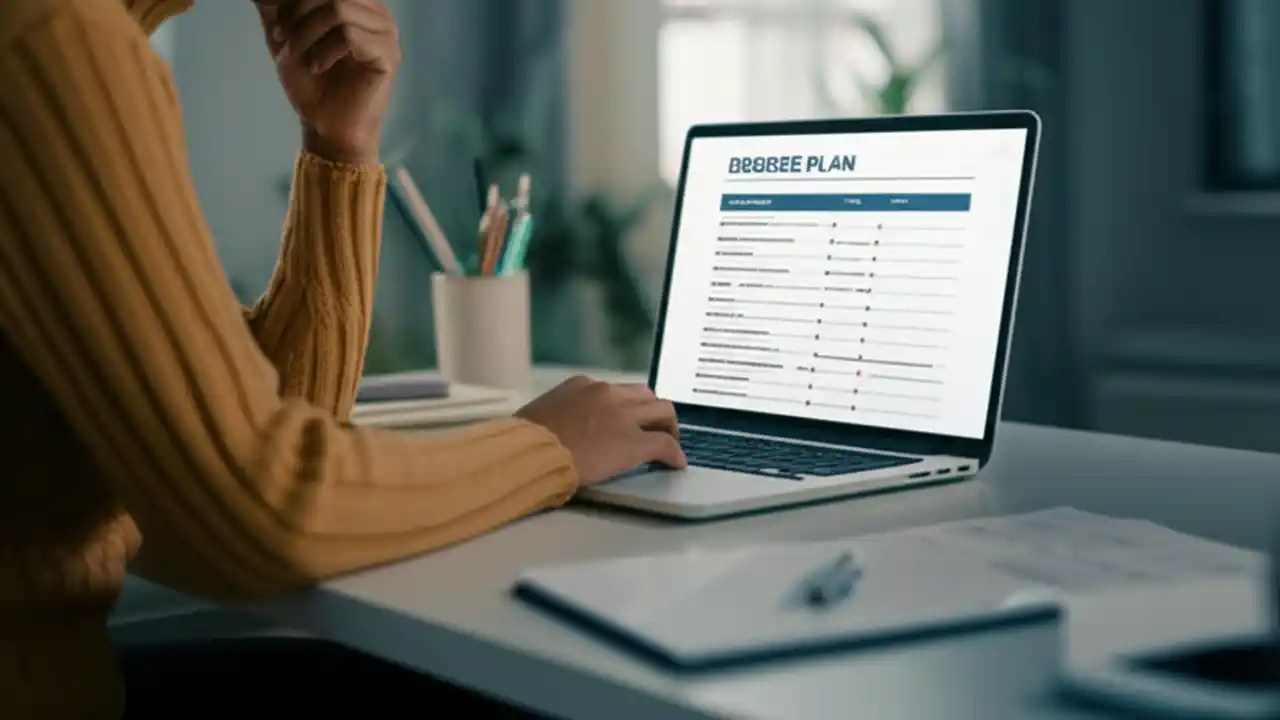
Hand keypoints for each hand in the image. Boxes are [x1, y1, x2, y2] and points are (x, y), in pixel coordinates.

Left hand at [254, 0, 400, 164]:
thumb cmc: (311, 83)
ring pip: (339, 9)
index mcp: (358, 3)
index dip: (294, 2)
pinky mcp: (389, 55)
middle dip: (297, 14)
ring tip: (297, 57)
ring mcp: (387, 33)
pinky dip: (325, 51)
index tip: (277, 30)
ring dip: (306, 34)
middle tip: (282, 41)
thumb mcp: (285, 34)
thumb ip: (277, 6)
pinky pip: (349, 35)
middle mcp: (377, 12)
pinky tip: (317, 68)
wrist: (326, 126)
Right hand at [516, 376, 687, 486]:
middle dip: (652, 410)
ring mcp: (624, 416)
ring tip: (670, 442)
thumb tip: (557, 426)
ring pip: (663, 410)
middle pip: (644, 394)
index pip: (614, 390)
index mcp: (582, 385)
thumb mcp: (540, 413)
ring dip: (668, 426)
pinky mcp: (635, 443)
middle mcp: (607, 393)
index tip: (624, 420)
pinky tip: (675, 463)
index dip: (624, 406)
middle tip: (654, 427)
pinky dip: (674, 452)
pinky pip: (665, 444)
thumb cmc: (525, 440)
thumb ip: (558, 413)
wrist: (531, 454)